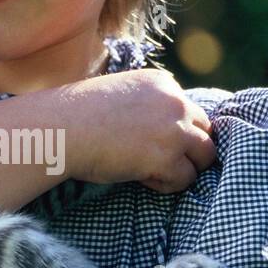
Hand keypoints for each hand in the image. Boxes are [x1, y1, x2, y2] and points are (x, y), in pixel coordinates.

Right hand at [60, 67, 215, 192]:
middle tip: (161, 161)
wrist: (61, 129)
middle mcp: (175, 102)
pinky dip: (168, 184)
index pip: (189, 110)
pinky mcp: (166, 158)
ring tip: (153, 171)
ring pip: (205, 155)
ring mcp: (173, 130)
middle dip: (188, 148)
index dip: (174, 130)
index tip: (149, 141)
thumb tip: (161, 133)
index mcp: (164, 83)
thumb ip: (147, 105)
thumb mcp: (120, 95)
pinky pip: (186, 179)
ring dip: (184, 167)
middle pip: (206, 130)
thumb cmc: (79, 116)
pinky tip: (143, 178)